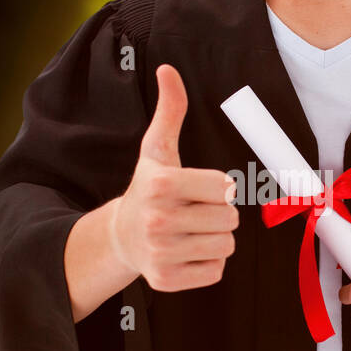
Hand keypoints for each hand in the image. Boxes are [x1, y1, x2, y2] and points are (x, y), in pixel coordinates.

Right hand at [111, 64, 238, 291]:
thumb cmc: (148, 188)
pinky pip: (215, 271)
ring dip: (215, 239)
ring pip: (225, 246)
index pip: (226, 188)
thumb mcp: (157, 149)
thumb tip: (168, 70)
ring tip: (191, 231)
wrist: (121, 236)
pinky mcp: (166, 280)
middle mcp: (158, 220)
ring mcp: (161, 253)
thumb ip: (170, 110)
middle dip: (219, 214)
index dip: (218, 188)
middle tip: (194, 212)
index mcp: (161, 185)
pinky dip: (207, 263)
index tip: (198, 189)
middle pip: (230, 219)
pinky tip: (186, 252)